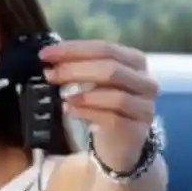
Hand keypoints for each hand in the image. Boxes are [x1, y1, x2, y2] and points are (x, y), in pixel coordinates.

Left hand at [40, 39, 158, 171]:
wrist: (119, 141)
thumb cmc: (104, 103)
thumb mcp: (94, 80)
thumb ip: (78, 65)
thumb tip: (50, 56)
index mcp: (135, 61)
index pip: (105, 48)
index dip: (74, 50)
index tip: (45, 54)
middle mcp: (146, 82)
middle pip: (111, 70)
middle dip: (75, 70)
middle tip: (50, 75)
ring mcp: (145, 107)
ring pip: (116, 96)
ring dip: (84, 94)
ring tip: (62, 96)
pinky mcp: (137, 130)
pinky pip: (112, 119)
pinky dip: (88, 112)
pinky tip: (71, 110)